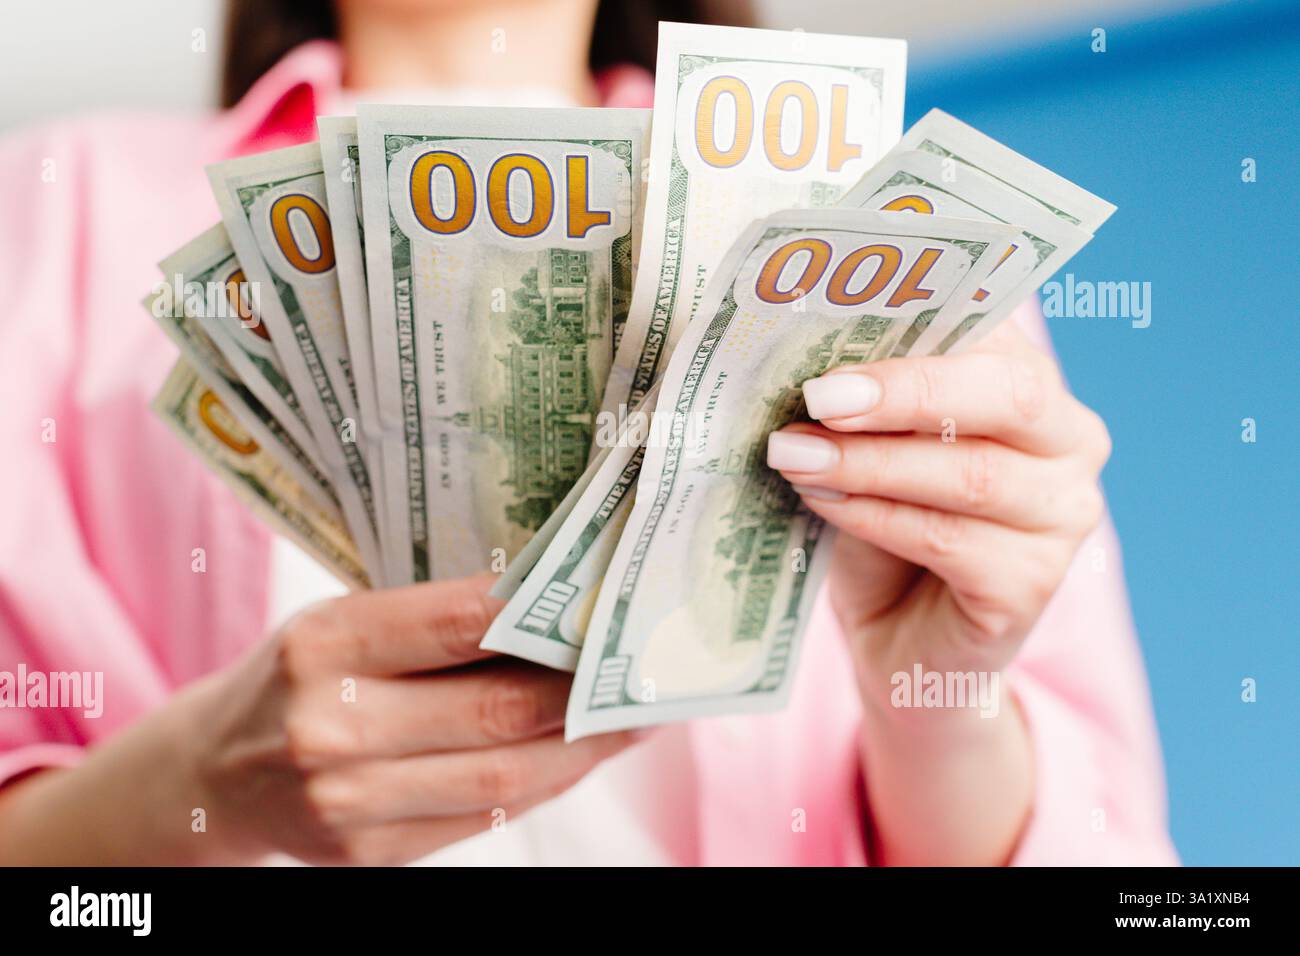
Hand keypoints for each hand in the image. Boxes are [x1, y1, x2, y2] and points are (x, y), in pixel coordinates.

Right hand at [0, 576, 632, 864]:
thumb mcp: (340, 623)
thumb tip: (553, 610)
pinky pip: (483, 816)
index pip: (460, 621)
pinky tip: (581, 755)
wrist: (213, 775)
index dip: (546, 614)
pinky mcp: (369, 854)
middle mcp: (331, 727)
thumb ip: (430, 621)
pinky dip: (544, 784)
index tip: (608, 601)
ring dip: (585, 747)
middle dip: (586, 690)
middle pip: (497, 710)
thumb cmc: (295, 678)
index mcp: (324, 646)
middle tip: (644, 668)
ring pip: (504, 776)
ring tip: (634, 717)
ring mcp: (348, 802)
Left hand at [768, 321, 1110, 705]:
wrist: (901, 639)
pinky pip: (948, 540)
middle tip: (820, 396)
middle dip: (906, 390)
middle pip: (1008, 395)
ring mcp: (1062, 517)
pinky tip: (823, 502)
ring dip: (869, 462)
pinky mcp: (1032, 586)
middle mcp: (1070, 442)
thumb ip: (865, 404)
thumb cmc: (885, 527)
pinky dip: (875, 516)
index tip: (838, 328)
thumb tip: (811, 363)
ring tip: (794, 455)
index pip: (996, 330)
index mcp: (1033, 383)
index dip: (920, 322)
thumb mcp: (873, 448)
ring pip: (970, 474)